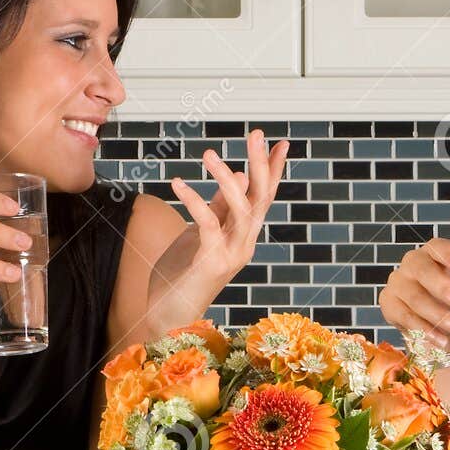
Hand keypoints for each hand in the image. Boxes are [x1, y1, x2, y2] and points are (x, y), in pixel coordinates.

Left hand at [147, 129, 289, 333]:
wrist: (168, 316)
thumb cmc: (182, 274)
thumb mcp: (201, 233)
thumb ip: (220, 208)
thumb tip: (237, 175)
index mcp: (244, 236)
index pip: (264, 198)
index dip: (273, 171)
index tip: (281, 143)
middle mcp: (244, 244)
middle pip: (260, 199)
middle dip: (261, 165)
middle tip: (255, 134)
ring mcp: (231, 254)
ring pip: (240, 209)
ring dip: (225, 178)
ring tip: (208, 154)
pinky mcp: (210, 261)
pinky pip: (207, 223)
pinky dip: (194, 199)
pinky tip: (178, 183)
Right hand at [379, 237, 449, 351]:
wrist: (434, 322)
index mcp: (432, 252)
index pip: (438, 247)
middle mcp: (412, 263)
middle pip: (424, 272)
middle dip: (446, 290)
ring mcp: (397, 282)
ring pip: (416, 299)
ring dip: (440, 316)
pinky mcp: (388, 303)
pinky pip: (407, 318)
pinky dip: (426, 331)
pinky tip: (442, 340)